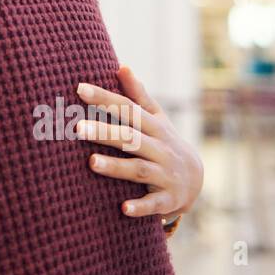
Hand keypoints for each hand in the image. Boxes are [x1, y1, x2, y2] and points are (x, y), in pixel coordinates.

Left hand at [74, 65, 202, 222]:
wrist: (197, 180)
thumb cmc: (164, 142)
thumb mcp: (156, 118)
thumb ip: (138, 95)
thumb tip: (122, 66)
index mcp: (154, 127)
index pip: (128, 109)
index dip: (104, 98)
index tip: (79, 88)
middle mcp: (160, 149)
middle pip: (131, 138)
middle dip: (105, 132)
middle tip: (77, 127)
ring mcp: (165, 174)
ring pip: (139, 169)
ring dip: (116, 167)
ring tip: (90, 162)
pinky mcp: (168, 199)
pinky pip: (154, 204)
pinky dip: (140, 206)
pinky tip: (123, 208)